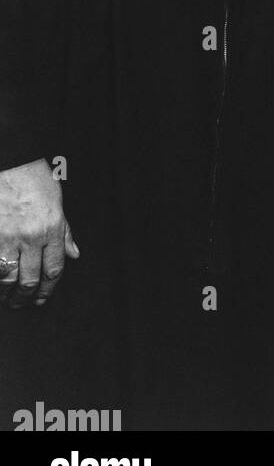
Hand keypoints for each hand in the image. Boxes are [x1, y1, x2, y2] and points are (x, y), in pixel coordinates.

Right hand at [0, 159, 78, 308]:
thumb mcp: (58, 202)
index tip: (42, 298)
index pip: (54, 269)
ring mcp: (8, 237)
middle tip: (22, 303)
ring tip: (7, 297)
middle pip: (29, 279)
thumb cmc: (34, 178)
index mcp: (52, 228)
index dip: (48, 288)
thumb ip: (64, 232)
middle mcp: (31, 236)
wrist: (11, 163)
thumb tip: (74, 254)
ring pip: (7, 278)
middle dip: (26, 296)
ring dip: (7, 292)